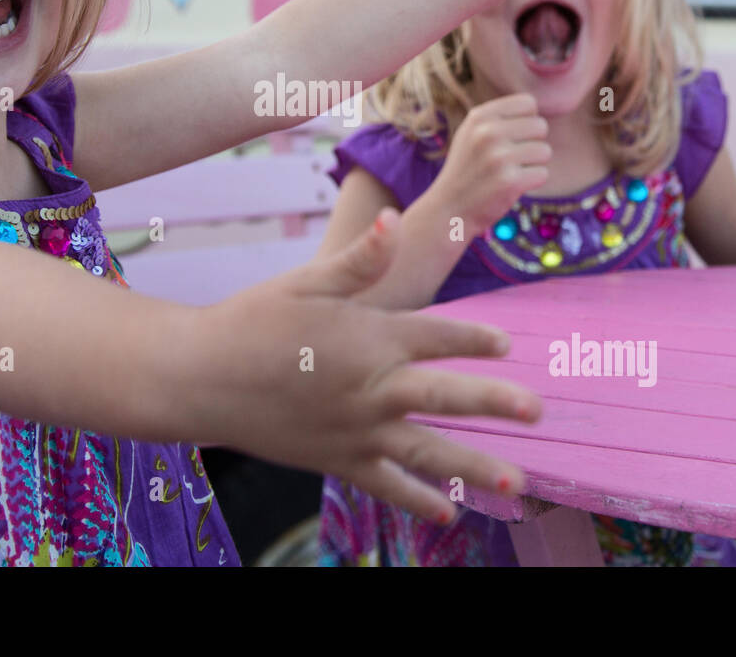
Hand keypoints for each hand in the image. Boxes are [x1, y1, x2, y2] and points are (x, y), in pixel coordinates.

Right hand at [190, 208, 541, 523]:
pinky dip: (417, 501)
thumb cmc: (250, 321)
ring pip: (427, 451)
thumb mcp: (305, 282)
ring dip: (475, 467)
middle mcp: (370, 388)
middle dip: (495, 403)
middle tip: (538, 411)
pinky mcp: (336, 460)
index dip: (474, 340)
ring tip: (518, 483)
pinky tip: (449, 516)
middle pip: (445, 396)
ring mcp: (356, 431)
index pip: (435, 336)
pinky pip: (385, 485)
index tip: (506, 345)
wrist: (198, 378)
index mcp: (368, 338)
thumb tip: (395, 219)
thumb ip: (360, 259)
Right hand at [427, 93, 550, 239]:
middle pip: (541, 126)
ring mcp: (498, 157)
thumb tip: (533, 106)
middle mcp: (487, 132)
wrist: (448, 209)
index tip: (512, 138)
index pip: (528, 103)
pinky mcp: (509, 181)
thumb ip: (497, 118)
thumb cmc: (466, 170)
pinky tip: (512, 186)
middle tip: (511, 160)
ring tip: (509, 172)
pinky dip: (532, 182)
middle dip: (532, 144)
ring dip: (533, 165)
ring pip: (545, 151)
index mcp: (479, 116)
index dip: (527, 122)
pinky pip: (543, 174)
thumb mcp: (470, 134)